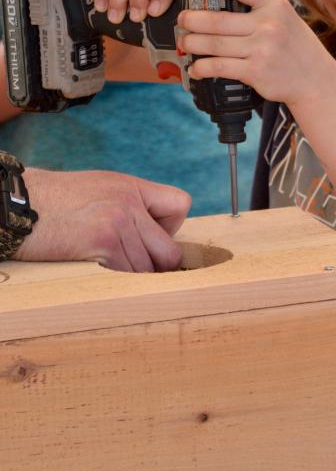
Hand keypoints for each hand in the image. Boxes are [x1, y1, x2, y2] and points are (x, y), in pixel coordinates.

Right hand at [14, 168, 190, 271]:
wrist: (17, 204)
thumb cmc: (54, 201)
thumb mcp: (100, 187)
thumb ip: (130, 204)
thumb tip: (153, 234)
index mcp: (132, 187)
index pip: (181, 204)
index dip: (171, 228)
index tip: (150, 236)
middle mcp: (130, 204)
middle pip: (170, 251)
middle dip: (157, 265)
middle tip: (133, 264)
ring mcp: (119, 224)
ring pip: (147, 271)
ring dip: (130, 277)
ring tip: (106, 266)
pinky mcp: (103, 245)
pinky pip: (126, 277)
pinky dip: (115, 283)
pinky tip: (96, 270)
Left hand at [177, 0, 335, 107]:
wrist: (314, 79)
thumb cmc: (294, 46)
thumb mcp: (284, 17)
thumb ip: (258, 9)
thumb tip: (216, 4)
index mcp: (274, 5)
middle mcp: (268, 25)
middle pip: (218, 20)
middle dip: (192, 20)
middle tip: (182, 21)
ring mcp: (262, 49)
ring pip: (214, 44)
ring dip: (192, 43)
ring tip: (185, 43)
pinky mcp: (255, 71)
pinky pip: (219, 67)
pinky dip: (202, 68)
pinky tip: (195, 68)